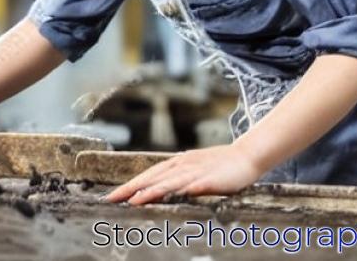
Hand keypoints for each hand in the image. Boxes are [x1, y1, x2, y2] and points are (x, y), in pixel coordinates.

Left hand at [102, 144, 262, 204]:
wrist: (246, 155)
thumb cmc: (217, 165)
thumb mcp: (190, 169)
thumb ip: (173, 178)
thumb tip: (150, 189)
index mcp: (175, 165)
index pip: (147, 176)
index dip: (128, 186)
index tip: (110, 197)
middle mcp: (183, 166)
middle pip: (153, 178)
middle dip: (132, 189)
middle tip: (113, 199)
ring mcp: (198, 171)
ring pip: (171, 182)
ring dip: (154, 191)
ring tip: (137, 200)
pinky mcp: (214, 178)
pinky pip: (200, 184)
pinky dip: (190, 188)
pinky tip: (180, 194)